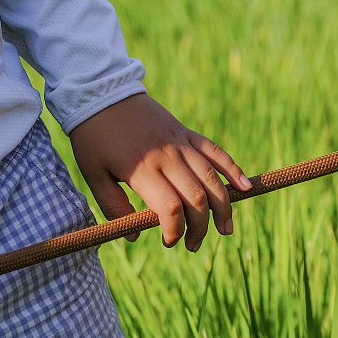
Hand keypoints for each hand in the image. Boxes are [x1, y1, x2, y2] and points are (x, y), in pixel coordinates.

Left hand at [67, 93, 250, 250]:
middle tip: (193, 245)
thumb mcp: (92, 173)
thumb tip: (133, 236)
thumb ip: (112, 205)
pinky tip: (245, 188)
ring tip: (225, 230)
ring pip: (212, 179)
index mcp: (143, 170)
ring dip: (223, 207)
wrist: (100, 92)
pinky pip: (216, 152)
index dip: (175, 230)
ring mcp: (181, 143)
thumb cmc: (92, 136)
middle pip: (197, 198)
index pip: (171, 208)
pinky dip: (233, 170)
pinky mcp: (186, 133)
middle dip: (200, 227)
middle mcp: (168, 157)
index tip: (169, 242)